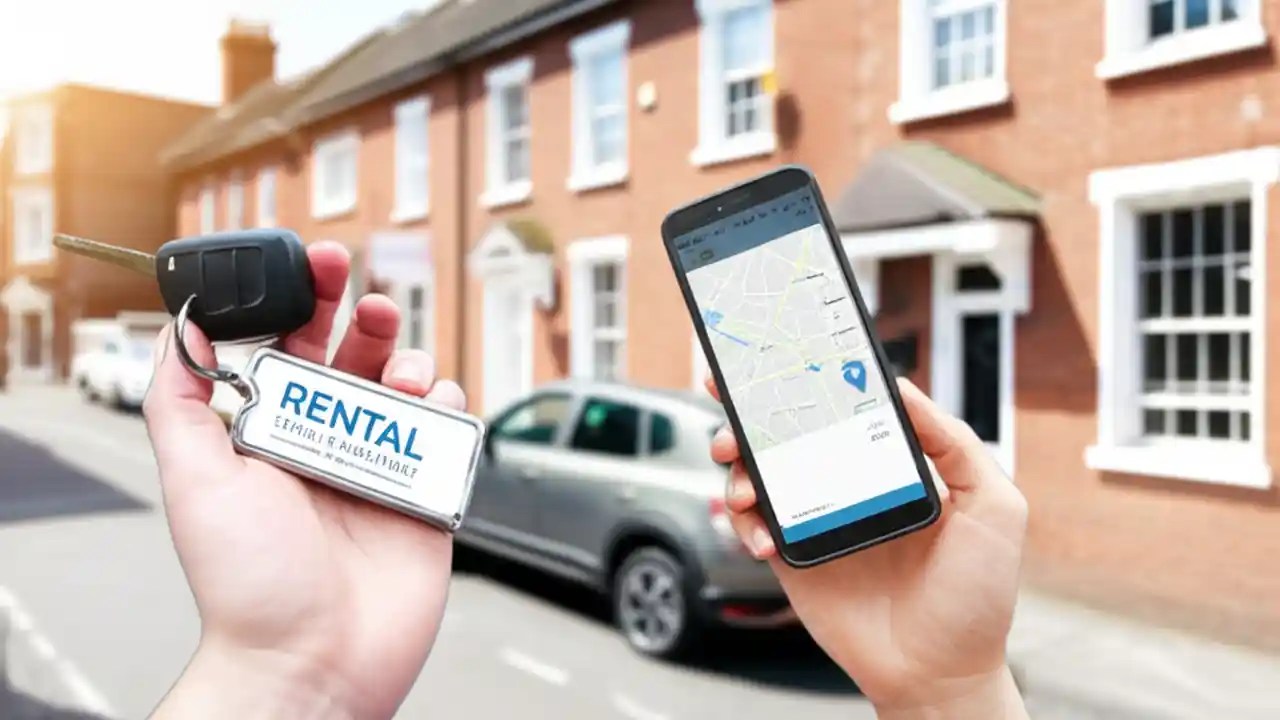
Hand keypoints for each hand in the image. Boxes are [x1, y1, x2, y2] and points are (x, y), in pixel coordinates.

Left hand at [146, 242, 462, 719]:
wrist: (312, 659)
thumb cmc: (248, 584)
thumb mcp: (194, 478)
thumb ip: (181, 399)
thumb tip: (181, 325)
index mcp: (275, 436)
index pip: (294, 349)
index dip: (308, 301)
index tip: (320, 261)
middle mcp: (329, 446)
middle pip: (359, 359)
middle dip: (370, 320)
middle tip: (375, 306)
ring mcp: (380, 471)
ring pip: (409, 391)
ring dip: (411, 365)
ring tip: (403, 378)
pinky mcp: (424, 498)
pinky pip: (448, 438)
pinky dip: (449, 412)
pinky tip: (434, 411)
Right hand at [707, 375, 1028, 718]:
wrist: (942, 673)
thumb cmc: (978, 596)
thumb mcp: (994, 507)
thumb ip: (955, 444)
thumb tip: (903, 390)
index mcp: (890, 465)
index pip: (843, 407)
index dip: (809, 378)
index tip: (780, 355)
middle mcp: (848, 485)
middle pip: (786, 432)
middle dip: (751, 411)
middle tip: (733, 403)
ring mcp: (817, 520)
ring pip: (757, 473)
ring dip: (737, 465)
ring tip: (743, 480)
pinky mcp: (793, 559)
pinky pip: (751, 525)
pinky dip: (744, 521)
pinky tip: (765, 535)